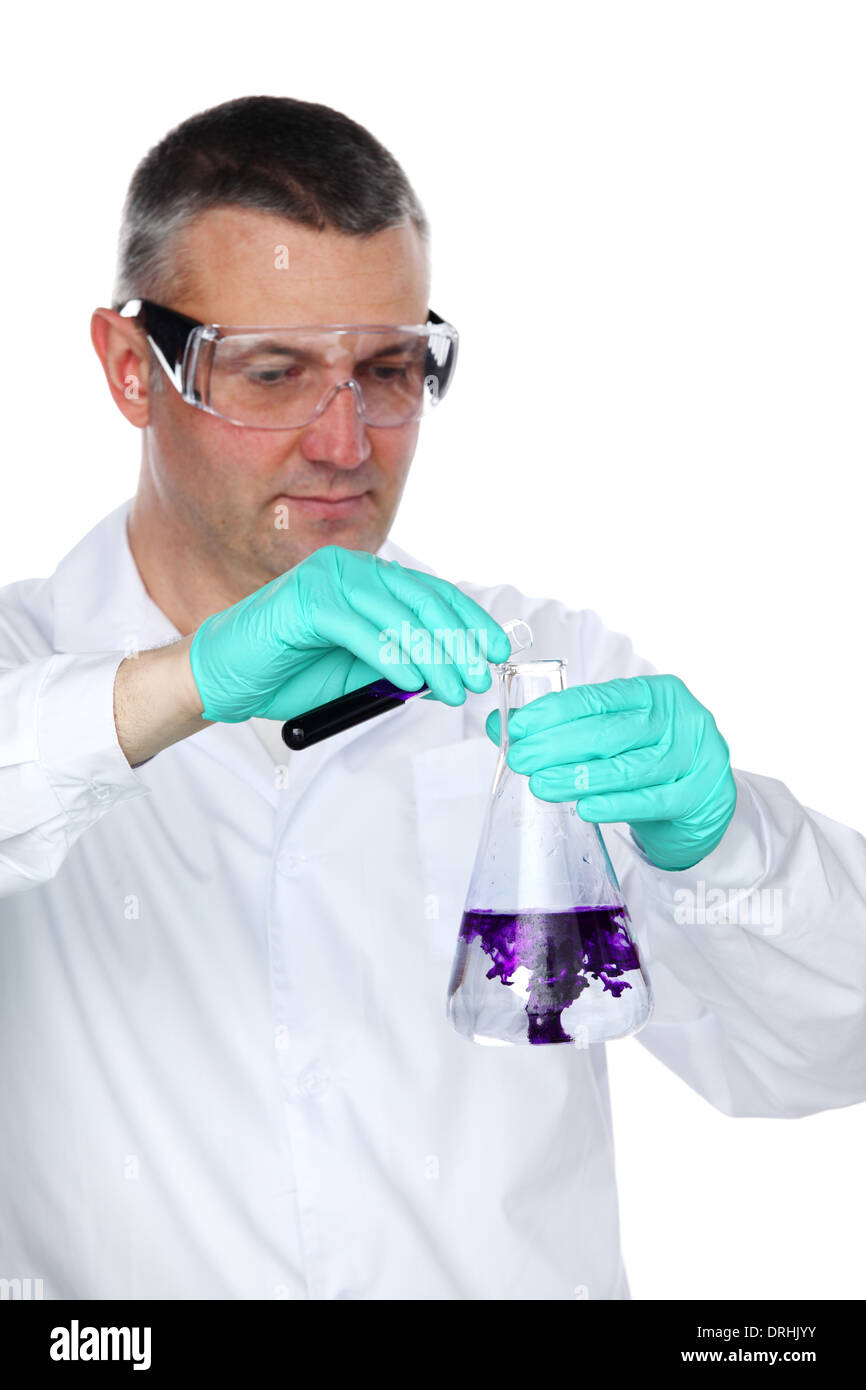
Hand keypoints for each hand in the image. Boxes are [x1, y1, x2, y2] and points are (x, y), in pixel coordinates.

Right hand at [189, 544, 512, 722]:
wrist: (224, 679)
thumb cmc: (287, 672)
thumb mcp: (358, 673)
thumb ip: (399, 665)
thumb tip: (449, 672)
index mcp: (366, 579)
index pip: (430, 594)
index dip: (468, 621)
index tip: (495, 652)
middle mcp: (350, 569)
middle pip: (422, 602)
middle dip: (458, 642)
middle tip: (479, 676)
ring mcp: (326, 580)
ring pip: (396, 616)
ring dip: (432, 656)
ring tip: (453, 689)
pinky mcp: (305, 601)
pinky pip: (360, 629)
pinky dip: (391, 655)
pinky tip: (412, 681)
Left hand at [485, 674, 736, 870]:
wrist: (705, 801)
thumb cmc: (650, 758)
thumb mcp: (615, 735)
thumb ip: (565, 727)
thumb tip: (502, 725)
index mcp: (655, 693)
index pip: (599, 698)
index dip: (556, 712)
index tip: (521, 727)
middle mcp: (679, 718)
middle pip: (610, 732)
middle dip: (558, 745)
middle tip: (522, 759)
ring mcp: (694, 756)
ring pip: (628, 767)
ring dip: (579, 777)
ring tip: (541, 785)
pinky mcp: (699, 794)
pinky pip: (650, 800)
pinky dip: (614, 804)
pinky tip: (584, 807)